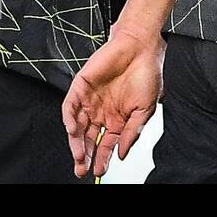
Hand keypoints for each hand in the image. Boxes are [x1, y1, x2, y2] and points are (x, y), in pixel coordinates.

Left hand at [61, 25, 164, 178]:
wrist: (141, 47)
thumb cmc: (147, 74)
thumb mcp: (145, 110)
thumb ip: (132, 133)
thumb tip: (123, 153)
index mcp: (117, 119)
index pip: (105, 144)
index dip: (102, 158)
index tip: (100, 170)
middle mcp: (101, 111)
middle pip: (88, 138)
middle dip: (84, 155)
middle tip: (82, 169)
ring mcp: (90, 100)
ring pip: (77, 126)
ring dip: (76, 142)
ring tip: (78, 155)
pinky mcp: (81, 86)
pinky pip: (70, 105)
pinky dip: (69, 118)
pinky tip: (72, 130)